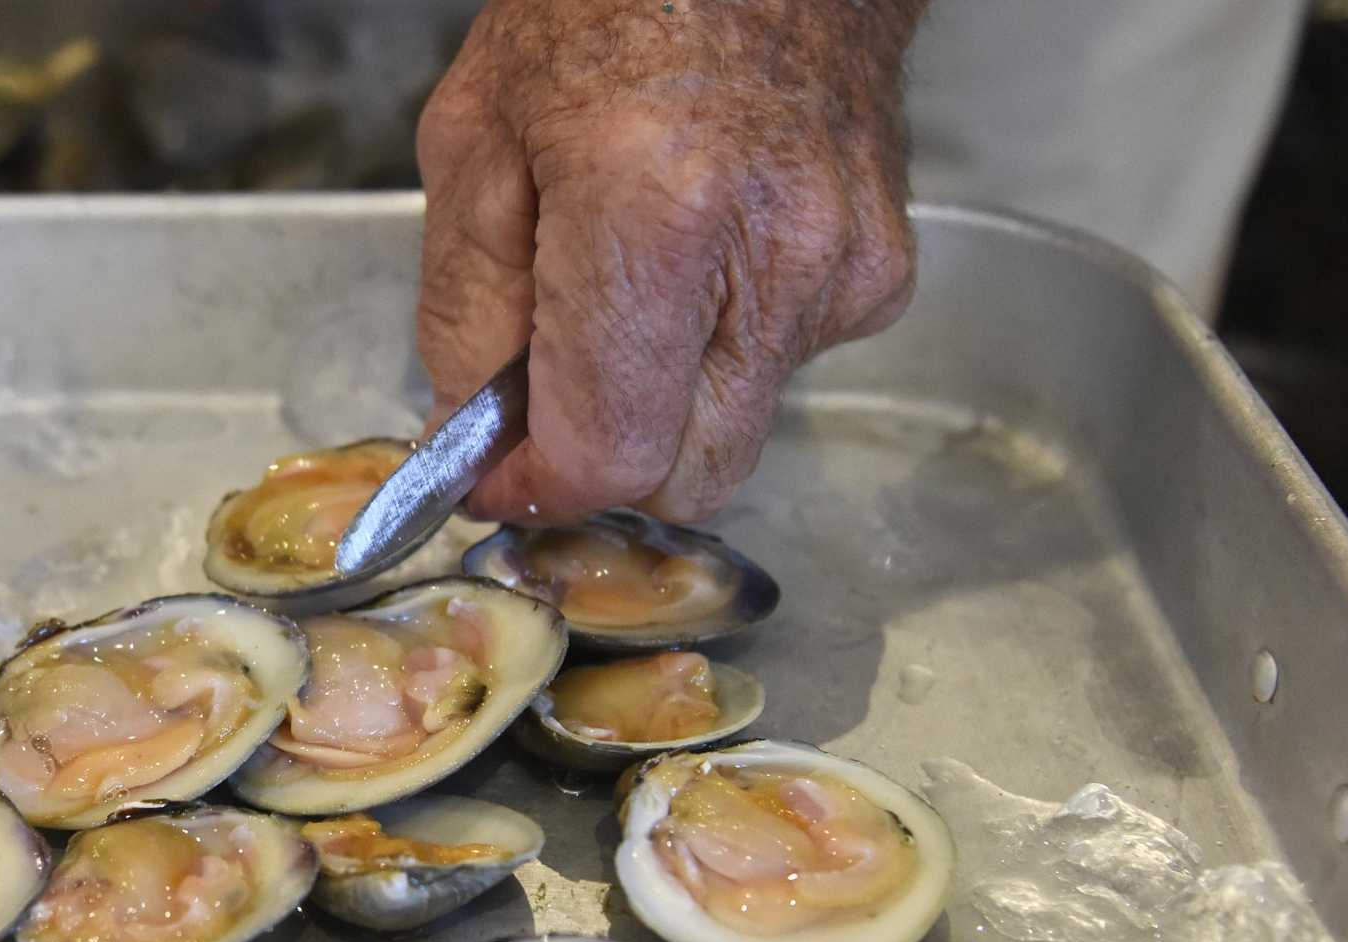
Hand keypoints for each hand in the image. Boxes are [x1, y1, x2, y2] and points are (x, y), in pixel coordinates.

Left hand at [417, 0, 927, 522]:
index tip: (499, 473)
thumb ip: (465, 315)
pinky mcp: (882, 275)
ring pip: (737, 429)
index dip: (540, 487)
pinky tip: (703, 253)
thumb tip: (478, 438)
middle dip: (609, 457)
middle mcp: (772, 257)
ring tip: (632, 281)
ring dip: (666, 399)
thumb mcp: (476, 139)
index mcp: (654, 216)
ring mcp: (843, 269)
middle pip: (690, 476)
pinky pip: (784, 368)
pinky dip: (725, 345)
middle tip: (551, 392)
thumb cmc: (608, 3)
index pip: (611, 451)